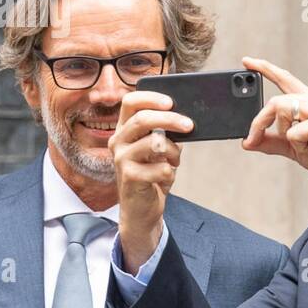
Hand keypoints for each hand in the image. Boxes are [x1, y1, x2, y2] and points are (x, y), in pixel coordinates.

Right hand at [109, 89, 193, 272]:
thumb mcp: (160, 150)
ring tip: (174, 161)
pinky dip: (170, 173)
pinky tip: (164, 179)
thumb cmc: (151, 175)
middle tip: (189, 125)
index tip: (171, 102)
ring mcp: (121, 159)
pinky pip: (161, 168)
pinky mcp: (129, 177)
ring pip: (154, 143)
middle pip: (142, 119)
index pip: (130, 102)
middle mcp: (118, 141)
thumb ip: (167, 133)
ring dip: (173, 151)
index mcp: (124, 129)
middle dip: (170, 119)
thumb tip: (185, 119)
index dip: (151, 98)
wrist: (141, 209)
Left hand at [241, 57, 307, 200]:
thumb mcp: (296, 149)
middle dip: (259, 122)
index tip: (247, 61)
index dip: (265, 69)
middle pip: (275, 100)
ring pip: (281, 111)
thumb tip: (247, 142)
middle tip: (251, 139)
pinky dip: (298, 147)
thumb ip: (272, 141)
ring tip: (305, 147)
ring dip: (284, 135)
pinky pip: (292, 133)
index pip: (286, 80)